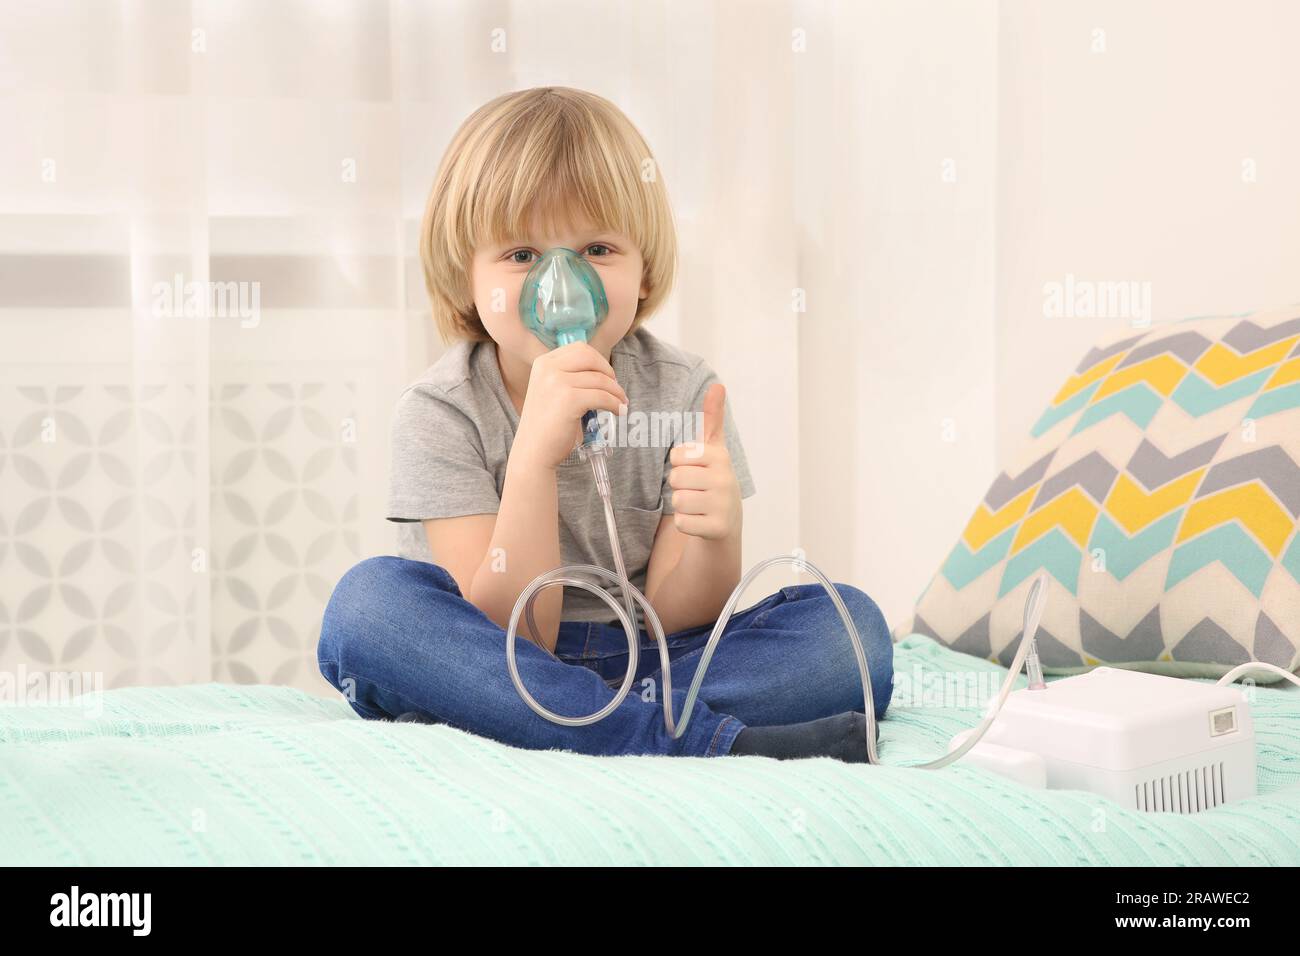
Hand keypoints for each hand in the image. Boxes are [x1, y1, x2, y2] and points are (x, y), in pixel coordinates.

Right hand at [513, 342, 628, 468]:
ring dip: (616, 392)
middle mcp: (548, 368)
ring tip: (621, 403)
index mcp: (543, 363)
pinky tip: (618, 411)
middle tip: (616, 388)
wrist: (533, 452)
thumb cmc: (546, 425)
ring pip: (600, 379)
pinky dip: (614, 404)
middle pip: (590, 357)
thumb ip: (569, 376)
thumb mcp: (551, 391)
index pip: (579, 349)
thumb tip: (603, 371)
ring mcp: (557, 382)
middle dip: (608, 371)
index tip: (607, 376)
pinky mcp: (569, 399)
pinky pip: (602, 396)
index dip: (598, 361)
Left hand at [667, 382, 741, 540]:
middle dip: (680, 485)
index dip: (681, 464)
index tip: (696, 469)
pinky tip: (700, 520)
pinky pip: (682, 522)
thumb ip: (712, 417)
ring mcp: (723, 505)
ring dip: (683, 505)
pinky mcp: (717, 528)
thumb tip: (718, 385)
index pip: (678, 455)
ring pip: (677, 501)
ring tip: (698, 504)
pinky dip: (686, 523)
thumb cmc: (714, 478)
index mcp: (720, 457)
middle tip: (697, 489)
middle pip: (676, 478)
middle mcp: (725, 480)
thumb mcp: (713, 448)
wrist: (727, 520)